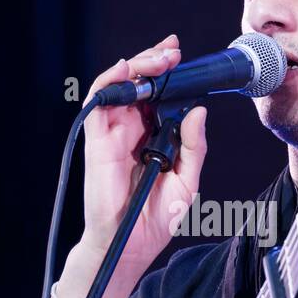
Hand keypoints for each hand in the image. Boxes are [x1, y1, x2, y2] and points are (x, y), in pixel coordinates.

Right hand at [77, 34, 206, 270]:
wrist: (130, 246)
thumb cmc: (155, 217)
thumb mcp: (187, 180)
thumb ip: (194, 147)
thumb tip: (200, 112)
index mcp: (152, 136)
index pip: (158, 95)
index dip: (169, 74)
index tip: (184, 59)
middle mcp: (131, 130)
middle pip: (139, 83)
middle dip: (155, 61)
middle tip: (174, 51)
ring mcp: (113, 133)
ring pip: (119, 86)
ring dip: (137, 66)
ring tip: (158, 59)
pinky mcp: (97, 141)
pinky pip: (98, 104)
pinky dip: (109, 82)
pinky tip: (126, 69)